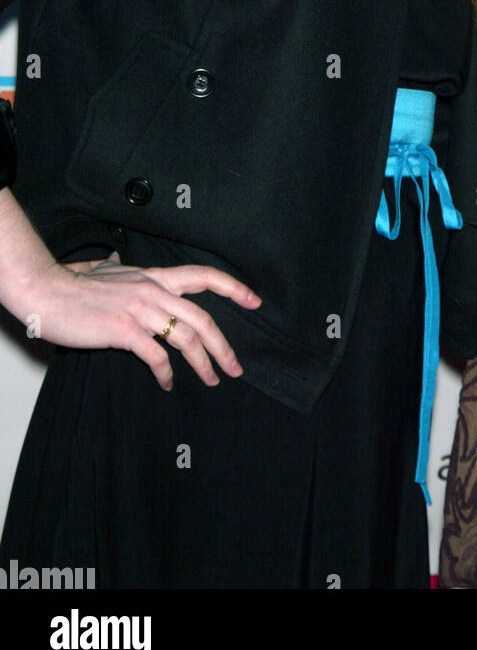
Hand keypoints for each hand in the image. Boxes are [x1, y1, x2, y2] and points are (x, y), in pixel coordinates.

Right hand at [21, 251, 261, 390]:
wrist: (48, 292)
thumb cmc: (76, 286)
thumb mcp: (112, 272)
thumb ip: (128, 274)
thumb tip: (126, 265)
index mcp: (155, 276)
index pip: (204, 276)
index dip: (233, 288)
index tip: (255, 301)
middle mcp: (154, 290)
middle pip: (203, 318)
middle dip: (223, 346)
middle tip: (235, 367)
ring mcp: (140, 310)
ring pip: (186, 338)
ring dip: (203, 363)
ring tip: (211, 380)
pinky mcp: (124, 330)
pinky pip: (157, 355)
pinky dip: (166, 373)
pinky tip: (167, 384)